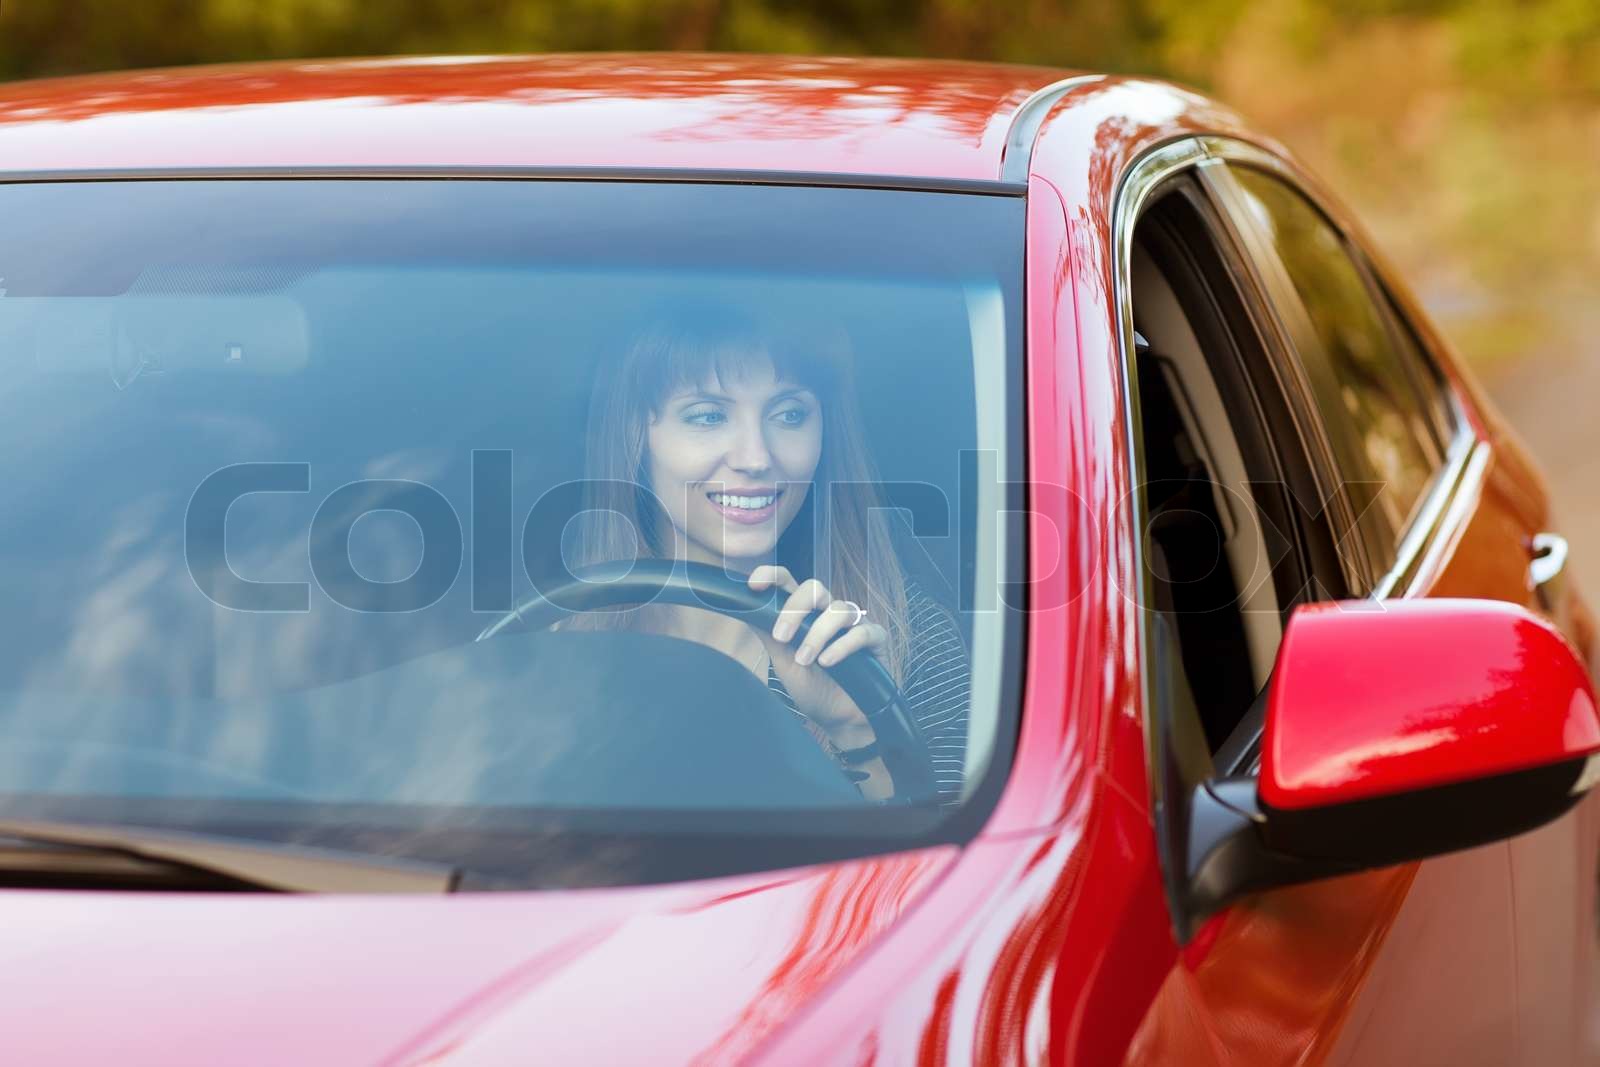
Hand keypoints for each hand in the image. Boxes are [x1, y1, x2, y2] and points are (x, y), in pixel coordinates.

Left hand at [746, 565, 887, 747]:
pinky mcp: (875, 639)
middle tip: (782, 636)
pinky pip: (861, 632)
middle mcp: (828, 613)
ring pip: (838, 609)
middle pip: (814, 588)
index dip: (771, 576)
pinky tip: (829, 662)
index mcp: (804, 614)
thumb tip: (744, 609)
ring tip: (805, 661)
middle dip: (795, 608)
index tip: (754, 585)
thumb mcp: (783, 661)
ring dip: (817, 635)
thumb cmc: (812, 687)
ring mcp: (853, 624)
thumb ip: (769, 635)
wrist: (839, 719)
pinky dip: (842, 646)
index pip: (789, 583)